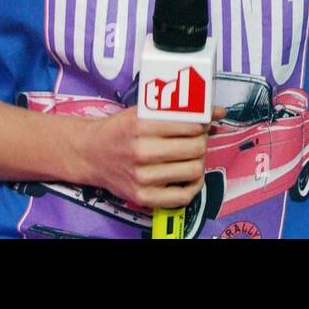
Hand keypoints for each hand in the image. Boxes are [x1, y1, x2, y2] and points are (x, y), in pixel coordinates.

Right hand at [78, 105, 225, 208]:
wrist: (90, 153)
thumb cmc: (121, 129)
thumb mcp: (144, 111)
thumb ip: (179, 111)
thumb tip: (217, 112)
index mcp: (141, 126)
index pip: (190, 125)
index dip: (202, 123)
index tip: (201, 123)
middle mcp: (141, 152)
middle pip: (195, 148)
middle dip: (202, 141)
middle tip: (197, 138)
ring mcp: (141, 177)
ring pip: (193, 170)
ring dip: (199, 161)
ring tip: (192, 155)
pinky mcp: (142, 196)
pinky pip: (181, 197)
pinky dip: (193, 186)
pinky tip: (190, 176)